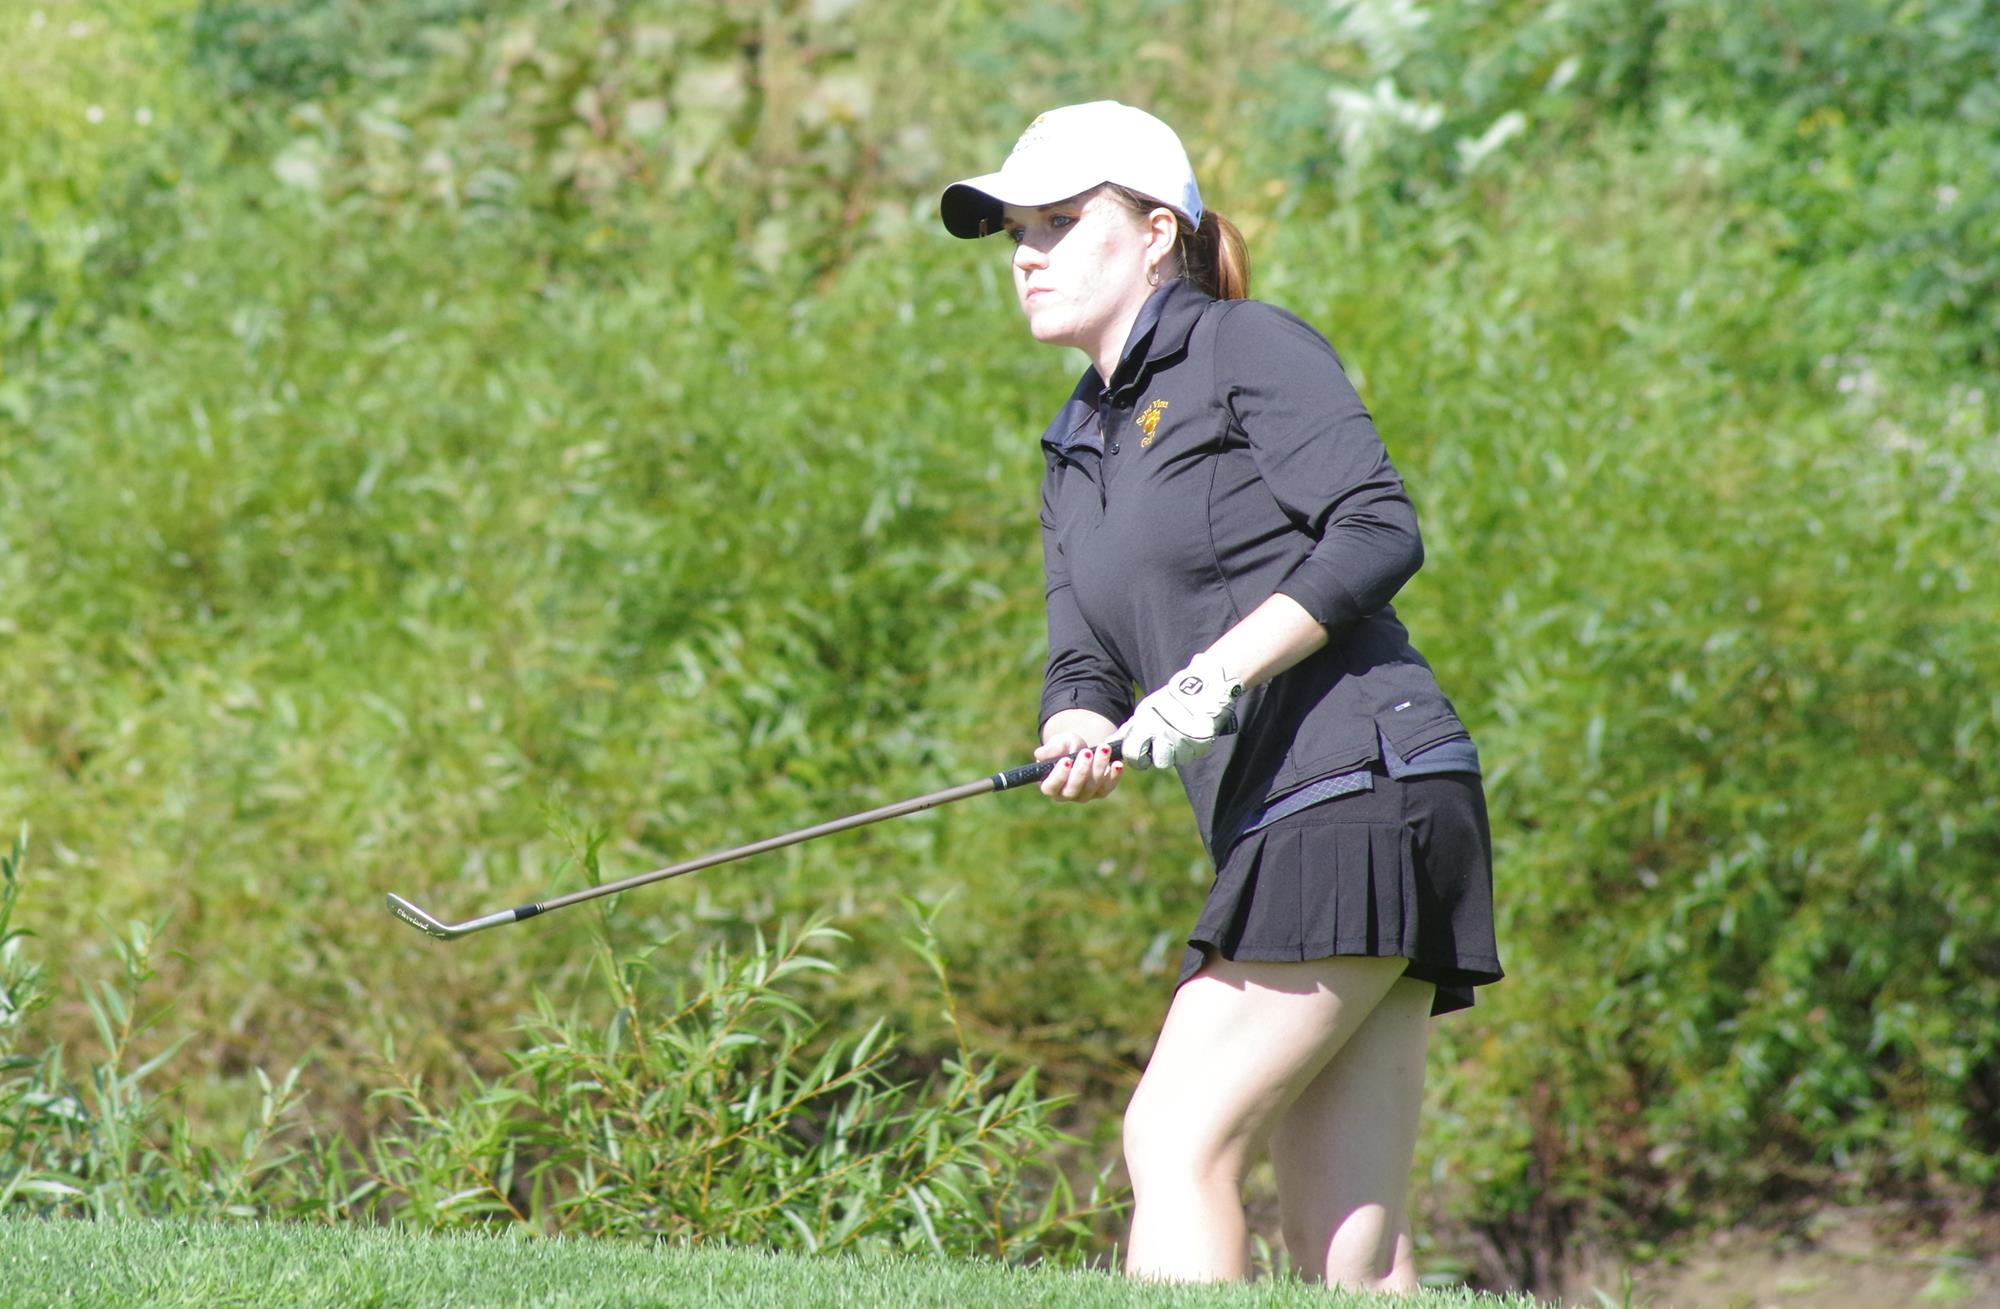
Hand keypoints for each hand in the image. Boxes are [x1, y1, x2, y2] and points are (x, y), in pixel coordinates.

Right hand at [1035, 733, 1123, 802]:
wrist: (1083, 749)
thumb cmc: (1066, 747)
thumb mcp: (1058, 743)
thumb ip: (1051, 749)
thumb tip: (1039, 754)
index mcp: (1049, 784)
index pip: (1050, 787)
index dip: (1058, 776)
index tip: (1066, 760)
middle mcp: (1065, 794)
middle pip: (1073, 789)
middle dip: (1081, 770)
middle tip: (1087, 752)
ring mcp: (1084, 795)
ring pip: (1091, 787)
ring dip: (1098, 767)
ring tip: (1104, 748)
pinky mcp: (1100, 792)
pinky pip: (1107, 788)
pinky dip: (1113, 776)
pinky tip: (1117, 763)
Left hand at [1108, 652, 1242, 769]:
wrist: (1203, 686)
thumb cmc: (1169, 700)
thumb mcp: (1145, 711)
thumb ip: (1128, 730)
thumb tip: (1110, 744)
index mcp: (1146, 726)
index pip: (1133, 756)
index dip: (1136, 758)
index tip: (1141, 752)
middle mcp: (1164, 736)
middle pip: (1158, 763)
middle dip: (1157, 758)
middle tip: (1161, 746)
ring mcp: (1184, 741)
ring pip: (1176, 760)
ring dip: (1176, 752)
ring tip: (1178, 736)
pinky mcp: (1201, 745)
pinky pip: (1192, 754)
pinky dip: (1191, 747)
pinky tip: (1190, 734)